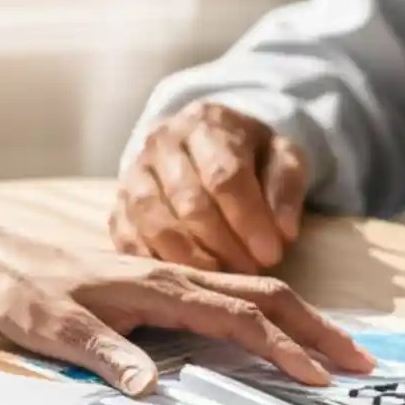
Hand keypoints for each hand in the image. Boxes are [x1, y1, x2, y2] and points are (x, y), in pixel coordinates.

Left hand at [0, 201, 373, 394]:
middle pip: (264, 296)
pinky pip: (231, 293)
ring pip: (252, 291)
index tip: (319, 379)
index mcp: (159, 287)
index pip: (238, 319)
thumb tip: (150, 388)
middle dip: (316, 330)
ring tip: (335, 351)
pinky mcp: (163, 284)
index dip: (282, 350)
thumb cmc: (27, 294)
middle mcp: (175, 276)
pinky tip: (276, 333)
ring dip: (299, 320)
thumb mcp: (59, 332)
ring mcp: (172, 277)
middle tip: (360, 364)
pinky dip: (268, 313)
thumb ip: (107, 357)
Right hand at [110, 100, 307, 273]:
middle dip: (222, 244)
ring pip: (153, 221)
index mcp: (206, 124)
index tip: (271, 254)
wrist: (203, 141)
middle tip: (249, 273)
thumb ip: (286, 188)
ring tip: (220, 281)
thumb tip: (283, 232)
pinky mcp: (118, 204)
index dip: (247, 219)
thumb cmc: (249, 155)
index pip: (223, 175)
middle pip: (188, 200)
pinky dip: (154, 263)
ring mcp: (133, 173)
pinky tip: (185, 280)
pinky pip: (127, 238)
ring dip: (189, 259)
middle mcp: (161, 143)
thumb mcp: (282, 157)